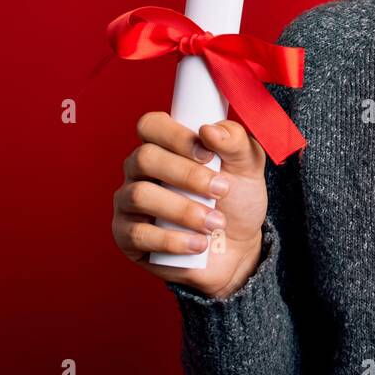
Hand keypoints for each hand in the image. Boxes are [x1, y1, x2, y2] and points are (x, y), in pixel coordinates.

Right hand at [112, 111, 268, 299]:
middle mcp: (140, 171)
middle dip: (187, 175)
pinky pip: (138, 234)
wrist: (238, 249)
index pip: (151, 125)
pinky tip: (198, 243)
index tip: (208, 154)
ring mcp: (129, 203)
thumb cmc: (237, 201)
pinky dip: (173, 240)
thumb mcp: (248, 168)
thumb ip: (237, 142)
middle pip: (144, 158)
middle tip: (221, 190)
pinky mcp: (126, 237)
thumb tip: (210, 130)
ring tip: (215, 223)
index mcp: (165, 145)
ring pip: (140, 195)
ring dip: (183, 210)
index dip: (176, 135)